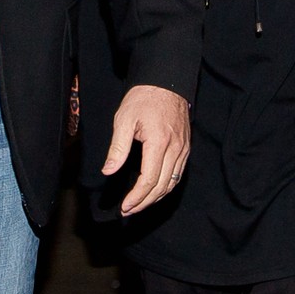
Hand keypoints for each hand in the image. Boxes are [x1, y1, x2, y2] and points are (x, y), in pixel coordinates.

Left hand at [101, 85, 189, 214]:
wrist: (167, 82)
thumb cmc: (143, 98)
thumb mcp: (124, 119)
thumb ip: (117, 147)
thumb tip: (108, 171)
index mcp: (159, 142)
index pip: (149, 179)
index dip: (137, 197)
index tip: (125, 206)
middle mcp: (175, 148)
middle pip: (162, 186)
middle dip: (145, 202)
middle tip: (128, 211)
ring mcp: (183, 149)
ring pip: (172, 183)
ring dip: (156, 198)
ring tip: (139, 205)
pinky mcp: (186, 147)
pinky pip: (178, 174)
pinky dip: (167, 187)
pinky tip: (155, 191)